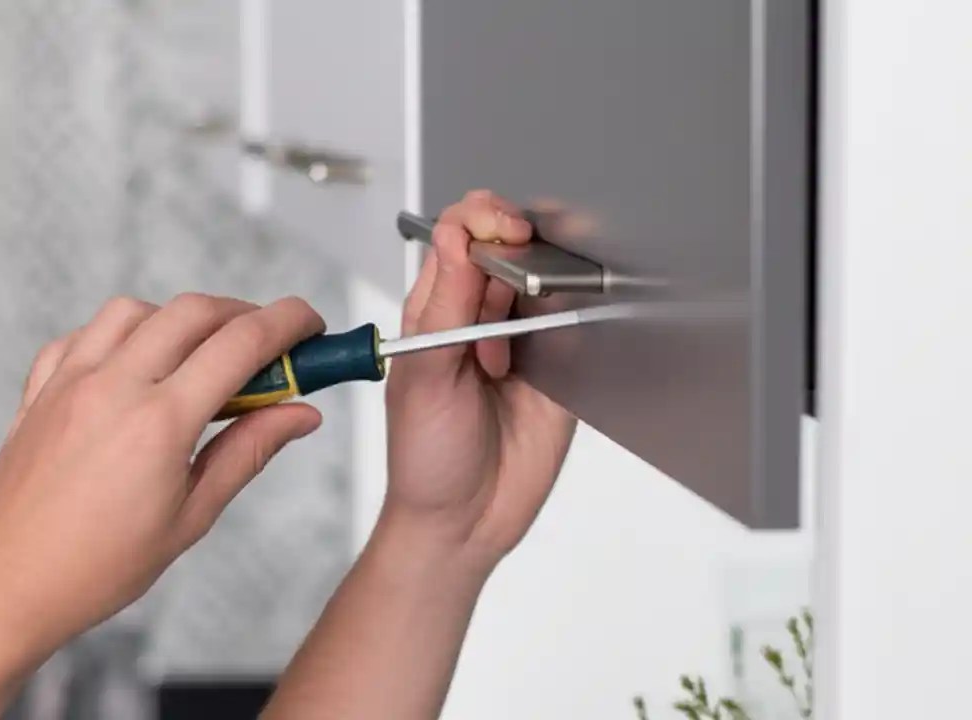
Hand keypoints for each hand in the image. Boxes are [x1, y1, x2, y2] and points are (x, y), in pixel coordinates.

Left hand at [0, 294, 325, 659]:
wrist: (1, 587)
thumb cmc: (95, 569)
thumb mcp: (190, 518)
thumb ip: (248, 453)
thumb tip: (301, 415)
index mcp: (158, 422)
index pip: (241, 344)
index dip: (287, 324)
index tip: (310, 326)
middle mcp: (112, 387)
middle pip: (193, 312)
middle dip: (243, 315)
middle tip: (268, 348)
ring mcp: (69, 383)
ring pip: (134, 311)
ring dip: (179, 320)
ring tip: (199, 360)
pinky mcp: (38, 393)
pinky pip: (81, 337)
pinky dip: (118, 336)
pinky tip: (133, 368)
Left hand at [384, 190, 577, 568]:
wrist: (463, 523)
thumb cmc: (425, 456)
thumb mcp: (422, 379)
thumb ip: (443, 308)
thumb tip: (457, 240)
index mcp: (435, 308)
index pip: (459, 232)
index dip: (481, 220)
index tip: (500, 236)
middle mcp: (480, 316)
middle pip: (510, 248)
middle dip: (513, 266)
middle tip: (497, 319)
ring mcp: (524, 341)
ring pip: (550, 282)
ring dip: (542, 305)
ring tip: (506, 365)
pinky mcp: (562, 370)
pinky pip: (580, 328)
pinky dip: (576, 330)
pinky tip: (545, 366)